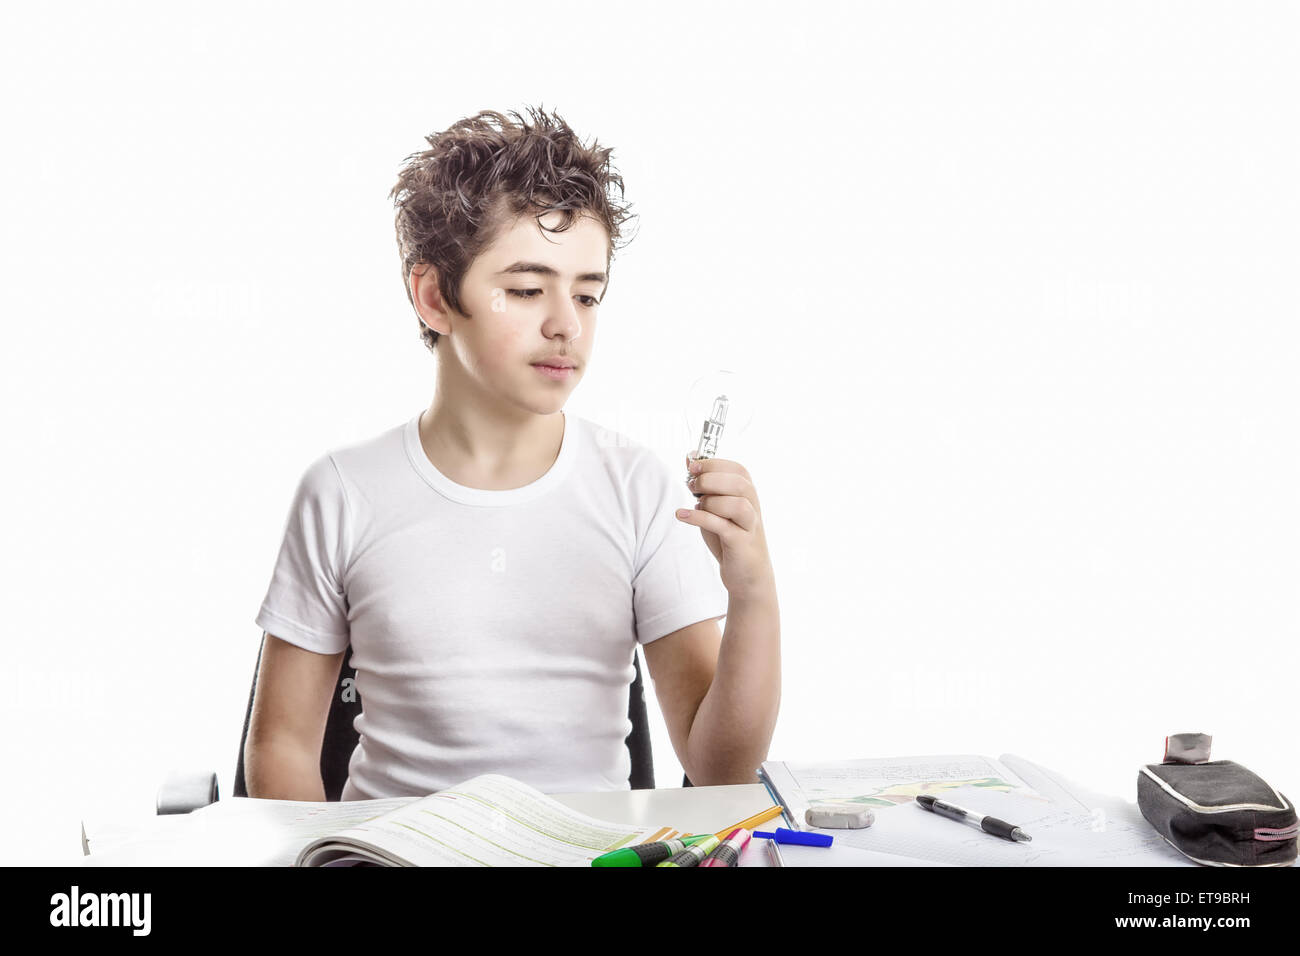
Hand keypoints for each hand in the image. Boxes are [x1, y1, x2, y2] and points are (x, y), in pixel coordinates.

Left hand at [676, 455, 775, 601]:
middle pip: (739, 483)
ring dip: (711, 501)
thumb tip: (690, 457)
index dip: (714, 463)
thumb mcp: (715, 508)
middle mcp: (753, 507)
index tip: (692, 465)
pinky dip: (700, 518)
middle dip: (711, 479)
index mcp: (748, 494)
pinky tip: (682, 515)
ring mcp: (749, 526)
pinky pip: (723, 526)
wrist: (746, 574)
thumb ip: (705, 485)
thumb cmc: (730, 538)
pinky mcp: (741, 544)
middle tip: (691, 486)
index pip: (737, 469)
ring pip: (737, 504)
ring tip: (694, 504)